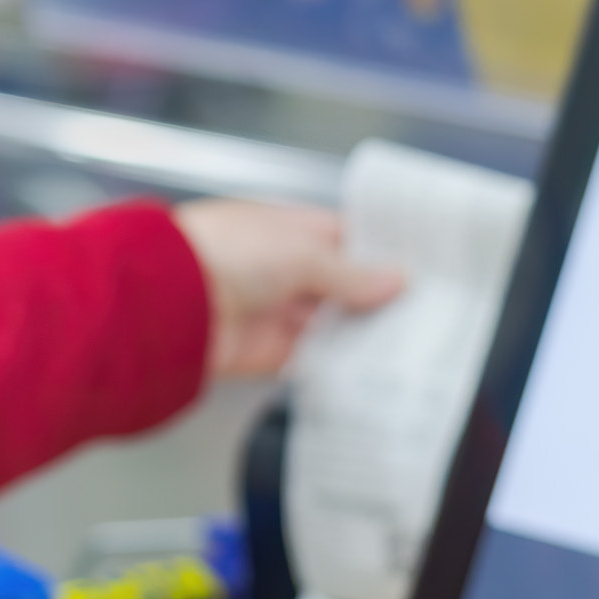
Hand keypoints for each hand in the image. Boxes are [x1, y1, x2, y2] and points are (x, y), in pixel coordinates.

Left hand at [174, 199, 404, 377]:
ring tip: (415, 342)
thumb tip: (394, 278)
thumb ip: (350, 272)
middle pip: (339, 285)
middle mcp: (278, 268)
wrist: (166, 301)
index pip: (341, 237)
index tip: (422, 265)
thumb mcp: (301, 252)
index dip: (379, 251)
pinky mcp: (264, 352)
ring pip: (328, 324)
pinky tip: (373, 369)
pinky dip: (337, 364)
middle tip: (432, 311)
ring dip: (361, 333)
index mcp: (284, 229)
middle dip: (376, 298)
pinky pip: (310, 359)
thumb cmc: (223, 254)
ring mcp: (271, 310)